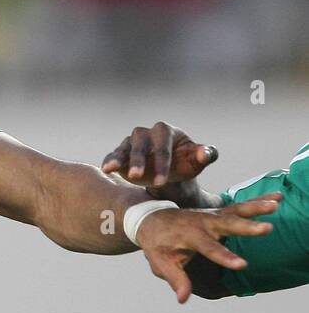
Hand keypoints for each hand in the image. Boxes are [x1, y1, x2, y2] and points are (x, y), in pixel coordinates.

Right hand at [101, 122, 216, 201]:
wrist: (170, 174)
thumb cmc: (185, 164)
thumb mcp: (197, 162)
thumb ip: (205, 155)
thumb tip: (206, 152)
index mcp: (166, 131)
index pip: (163, 146)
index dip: (162, 163)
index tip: (162, 181)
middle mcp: (147, 133)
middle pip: (141, 143)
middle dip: (139, 160)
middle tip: (137, 176)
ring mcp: (132, 142)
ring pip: (124, 148)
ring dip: (119, 158)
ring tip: (113, 169)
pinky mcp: (121, 152)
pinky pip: (113, 154)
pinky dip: (109, 161)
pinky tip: (106, 169)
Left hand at [136, 194, 281, 302]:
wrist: (151, 218)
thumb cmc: (157, 243)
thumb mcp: (160, 262)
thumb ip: (175, 278)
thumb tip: (183, 299)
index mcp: (188, 235)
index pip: (208, 247)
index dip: (224, 256)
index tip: (242, 265)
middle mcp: (203, 222)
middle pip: (226, 224)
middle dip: (246, 227)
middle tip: (267, 228)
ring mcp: (213, 215)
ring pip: (237, 210)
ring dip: (257, 207)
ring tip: (277, 204)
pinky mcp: (220, 212)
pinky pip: (241, 206)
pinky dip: (259, 200)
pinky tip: (278, 198)